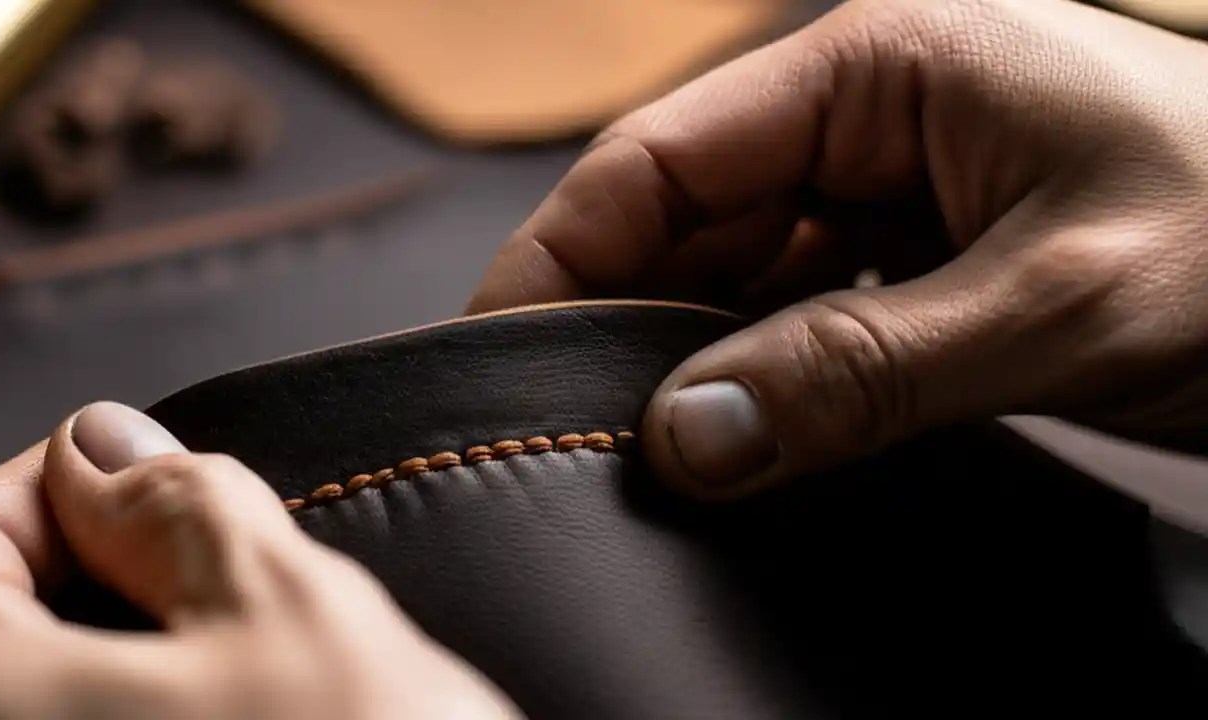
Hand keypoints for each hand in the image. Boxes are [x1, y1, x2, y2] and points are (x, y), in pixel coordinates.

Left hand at [0, 403, 519, 718]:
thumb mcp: (287, 611)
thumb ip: (179, 503)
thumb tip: (105, 446)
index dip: (51, 488)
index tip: (151, 488)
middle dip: (104, 576)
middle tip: (222, 586)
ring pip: (53, 692)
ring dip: (142, 654)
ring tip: (254, 676)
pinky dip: (157, 715)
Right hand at [468, 0, 1207, 498]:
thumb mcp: (1054, 308)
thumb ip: (861, 371)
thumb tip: (690, 438)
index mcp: (885, 59)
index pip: (666, 156)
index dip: (564, 259)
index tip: (497, 360)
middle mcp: (872, 105)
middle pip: (688, 217)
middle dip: (633, 325)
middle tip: (588, 440)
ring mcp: (894, 178)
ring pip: (741, 273)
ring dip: (706, 361)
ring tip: (677, 454)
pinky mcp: (920, 245)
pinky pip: (805, 309)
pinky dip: (774, 376)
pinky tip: (761, 436)